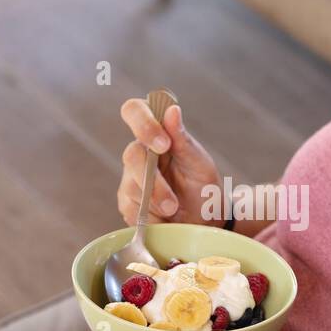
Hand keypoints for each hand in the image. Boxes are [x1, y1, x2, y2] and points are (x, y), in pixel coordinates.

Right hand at [117, 98, 220, 227]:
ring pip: (132, 186)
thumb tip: (172, 109)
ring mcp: (130, 178)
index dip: (143, 122)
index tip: (163, 143)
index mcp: (156, 133)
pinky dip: (152, 217)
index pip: (134, 110)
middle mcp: (139, 153)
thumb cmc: (202, 186)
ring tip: (175, 209)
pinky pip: (132, 210)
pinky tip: (165, 219)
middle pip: (131, 155)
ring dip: (156, 201)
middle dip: (154, 180)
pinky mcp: (127, 203)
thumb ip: (183, 138)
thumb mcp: (199, 163)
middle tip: (173, 198)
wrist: (203, 221)